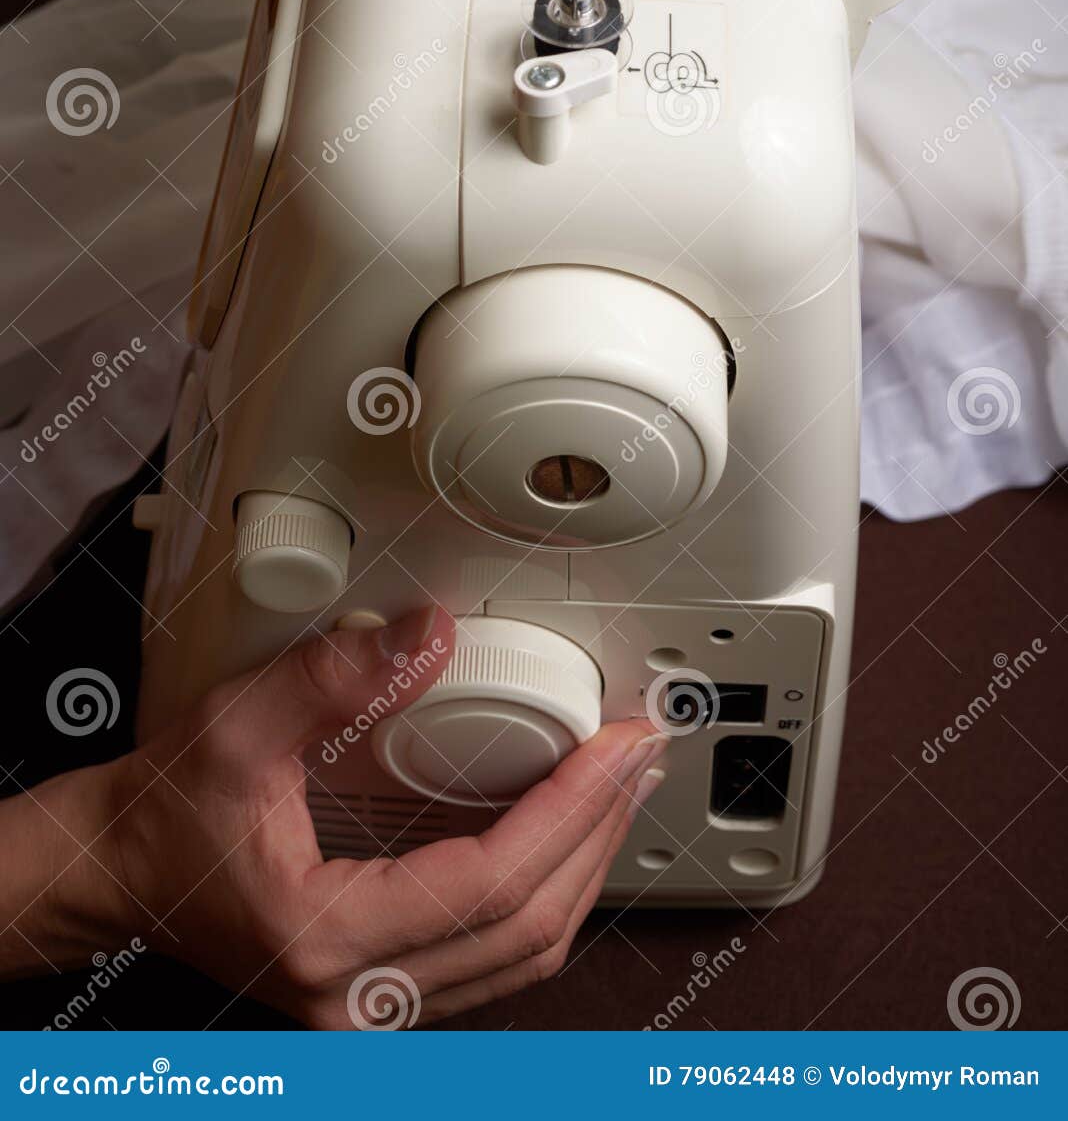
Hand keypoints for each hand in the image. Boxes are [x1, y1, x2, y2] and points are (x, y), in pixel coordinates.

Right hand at [50, 607, 664, 1026]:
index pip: (493, 888)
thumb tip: (431, 635)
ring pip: (525, 953)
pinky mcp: (386, 985)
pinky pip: (498, 949)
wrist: (121, 868)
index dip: (574, 812)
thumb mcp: (237, 726)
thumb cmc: (168, 810)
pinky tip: (570, 826)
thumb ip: (332, 679)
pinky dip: (548, 885)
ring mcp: (376, 1005)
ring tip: (623, 782)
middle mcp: (361, 998)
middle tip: (644, 752)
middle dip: (602, 833)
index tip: (621, 746)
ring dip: (587, 863)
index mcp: (329, 944)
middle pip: (530, 930)